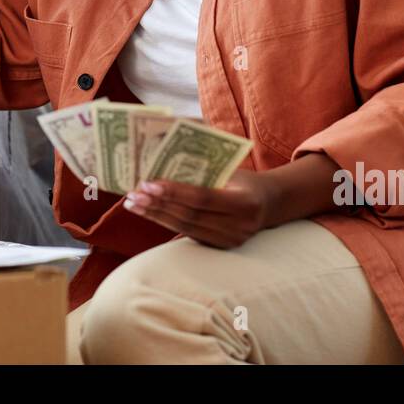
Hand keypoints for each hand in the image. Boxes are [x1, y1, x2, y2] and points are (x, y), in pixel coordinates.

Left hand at [123, 169, 271, 247]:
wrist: (269, 203)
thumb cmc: (244, 180)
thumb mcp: (231, 171)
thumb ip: (205, 170)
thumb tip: (165, 156)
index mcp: (245, 202)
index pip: (202, 198)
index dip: (174, 192)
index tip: (149, 184)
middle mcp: (239, 226)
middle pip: (190, 216)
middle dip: (158, 205)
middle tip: (133, 194)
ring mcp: (230, 241)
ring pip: (185, 228)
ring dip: (156, 215)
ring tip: (134, 204)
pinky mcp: (220, 248)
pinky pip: (188, 235)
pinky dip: (166, 222)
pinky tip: (149, 212)